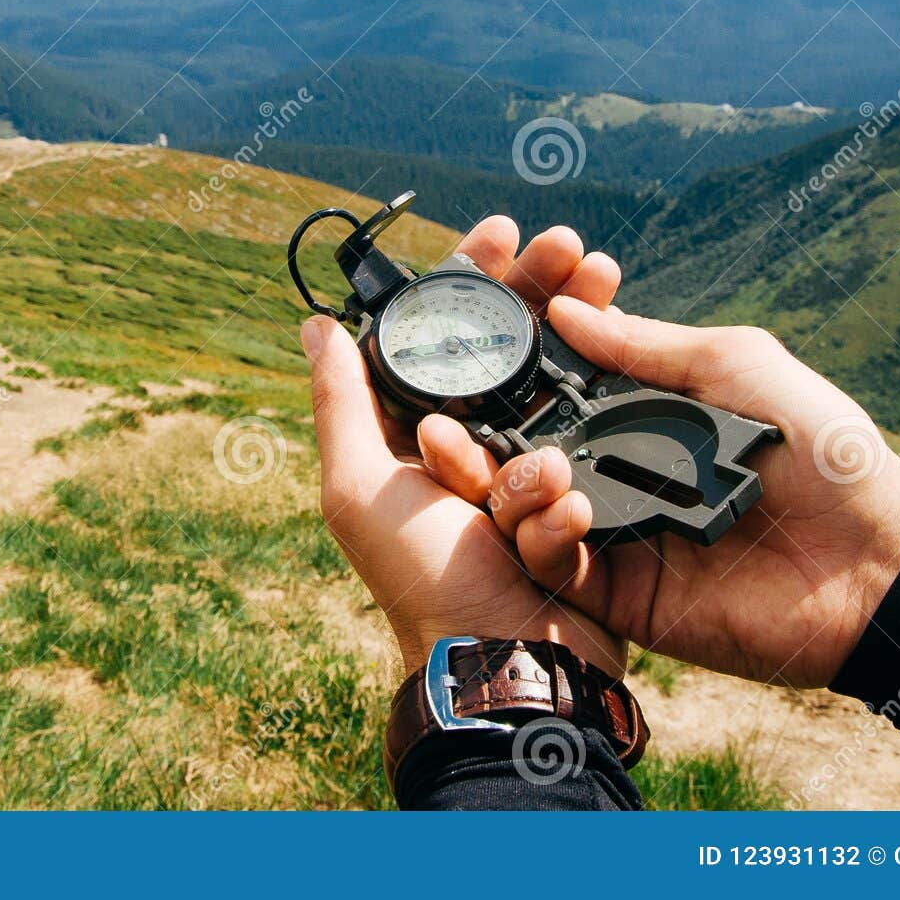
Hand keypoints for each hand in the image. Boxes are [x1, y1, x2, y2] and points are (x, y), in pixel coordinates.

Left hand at [301, 218, 626, 675]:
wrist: (502, 668)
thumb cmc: (420, 579)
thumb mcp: (361, 487)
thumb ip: (341, 404)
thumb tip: (314, 325)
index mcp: (415, 432)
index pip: (447, 333)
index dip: (477, 278)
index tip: (509, 231)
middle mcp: (471, 448)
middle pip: (516, 356)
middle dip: (549, 311)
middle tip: (585, 258)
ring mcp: (524, 481)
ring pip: (558, 421)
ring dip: (546, 459)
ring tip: (530, 499)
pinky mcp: (571, 516)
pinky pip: (578, 484)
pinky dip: (558, 515)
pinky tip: (551, 540)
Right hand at [420, 296, 899, 686]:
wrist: (878, 561)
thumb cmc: (824, 451)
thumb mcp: (736, 364)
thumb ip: (647, 346)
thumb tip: (566, 310)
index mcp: (642, 417)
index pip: (555, 389)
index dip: (509, 367)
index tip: (465, 339)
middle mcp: (618, 474)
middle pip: (523, 454)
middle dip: (473, 434)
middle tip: (430, 415)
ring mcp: (616, 536)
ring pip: (525, 511)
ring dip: (495, 484)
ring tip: (481, 457)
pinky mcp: (620, 596)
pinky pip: (557, 567)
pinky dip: (540, 537)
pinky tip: (555, 507)